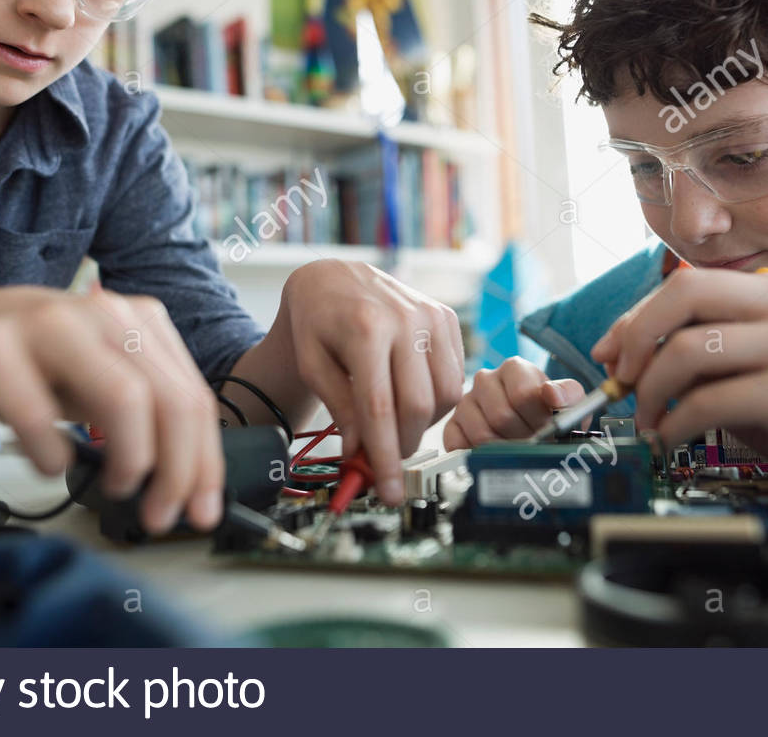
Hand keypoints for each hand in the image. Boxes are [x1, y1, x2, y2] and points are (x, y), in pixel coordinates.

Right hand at [0, 283, 221, 533]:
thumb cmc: (25, 363)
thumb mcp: (96, 380)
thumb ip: (147, 415)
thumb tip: (192, 478)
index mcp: (136, 319)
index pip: (193, 397)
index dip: (204, 463)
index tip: (201, 510)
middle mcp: (99, 311)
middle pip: (170, 401)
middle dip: (176, 472)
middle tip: (159, 513)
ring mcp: (45, 321)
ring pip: (124, 397)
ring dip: (131, 460)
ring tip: (115, 486)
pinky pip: (35, 410)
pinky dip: (51, 452)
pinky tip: (51, 464)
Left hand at [274, 259, 464, 503]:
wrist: (334, 277)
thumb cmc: (318, 320)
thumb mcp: (312, 364)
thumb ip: (340, 408)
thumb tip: (362, 454)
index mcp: (364, 329)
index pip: (380, 408)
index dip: (385, 456)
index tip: (388, 491)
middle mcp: (405, 320)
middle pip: (418, 406)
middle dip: (403, 445)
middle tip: (385, 460)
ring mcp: (431, 316)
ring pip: (446, 396)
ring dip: (422, 424)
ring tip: (393, 423)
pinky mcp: (446, 318)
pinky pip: (455, 377)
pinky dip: (437, 401)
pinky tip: (410, 398)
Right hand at [443, 356, 583, 449]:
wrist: (537, 428)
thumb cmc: (551, 413)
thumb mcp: (570, 402)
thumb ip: (567, 394)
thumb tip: (550, 393)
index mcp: (514, 368)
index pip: (521, 395)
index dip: (539, 420)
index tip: (549, 429)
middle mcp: (485, 380)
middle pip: (501, 417)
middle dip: (523, 438)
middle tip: (535, 444)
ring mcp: (466, 403)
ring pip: (481, 434)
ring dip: (504, 450)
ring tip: (518, 449)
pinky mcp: (452, 426)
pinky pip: (459, 445)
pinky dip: (478, 456)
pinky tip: (494, 455)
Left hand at [590, 267, 767, 487]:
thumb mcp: (742, 365)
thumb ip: (693, 347)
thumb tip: (618, 352)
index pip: (687, 283)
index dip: (638, 316)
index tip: (608, 352)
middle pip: (686, 297)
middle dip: (637, 339)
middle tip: (621, 382)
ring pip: (690, 351)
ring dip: (652, 392)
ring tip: (648, 421)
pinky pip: (709, 401)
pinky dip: (675, 424)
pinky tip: (670, 438)